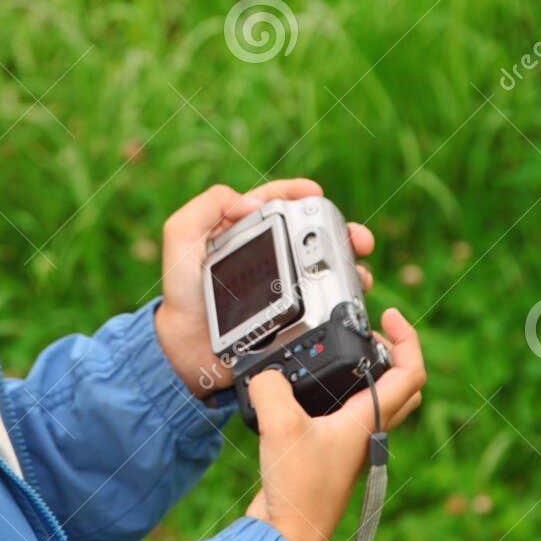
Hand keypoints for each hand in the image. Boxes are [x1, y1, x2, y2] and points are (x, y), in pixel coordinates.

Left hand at [151, 180, 376, 395]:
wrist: (186, 347)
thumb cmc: (182, 294)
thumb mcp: (180, 240)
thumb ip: (205, 208)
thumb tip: (249, 201)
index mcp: (243, 232)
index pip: (275, 204)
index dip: (298, 194)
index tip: (317, 193)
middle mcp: (267, 255)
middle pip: (311, 234)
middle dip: (340, 231)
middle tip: (359, 240)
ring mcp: (283, 284)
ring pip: (325, 266)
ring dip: (349, 264)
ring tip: (359, 272)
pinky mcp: (291, 314)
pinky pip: (324, 301)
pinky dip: (343, 296)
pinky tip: (351, 298)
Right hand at [245, 308, 424, 540]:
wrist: (285, 538)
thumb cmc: (298, 490)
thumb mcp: (281, 426)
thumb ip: (271, 388)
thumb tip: (263, 375)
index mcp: (368, 421)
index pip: (410, 372)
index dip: (407, 338)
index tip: (387, 314)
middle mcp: (365, 433)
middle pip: (401, 388)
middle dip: (392, 355)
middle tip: (366, 334)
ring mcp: (347, 446)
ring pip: (373, 402)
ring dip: (363, 374)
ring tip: (333, 353)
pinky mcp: (324, 455)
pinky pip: (341, 416)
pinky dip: (332, 395)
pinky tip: (298, 391)